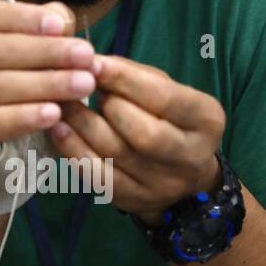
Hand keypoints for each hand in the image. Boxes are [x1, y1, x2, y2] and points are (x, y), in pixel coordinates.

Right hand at [0, 0, 96, 155]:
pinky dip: (23, 118)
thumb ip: (41, 27)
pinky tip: (54, 114)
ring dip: (42, 85)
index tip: (60, 25)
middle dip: (43, 52)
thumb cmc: (7, 72)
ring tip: (82, 85)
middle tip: (86, 56)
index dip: (19, 18)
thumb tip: (62, 21)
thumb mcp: (20, 43)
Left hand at [48, 55, 225, 220]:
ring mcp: (164, 185)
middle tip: (82, 90)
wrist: (182, 173)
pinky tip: (58, 131)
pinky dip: (74, 151)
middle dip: (107, 107)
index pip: (164, 98)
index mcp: (206, 120)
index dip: (123, 79)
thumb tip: (91, 64)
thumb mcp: (166, 89)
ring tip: (61, 104)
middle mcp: (192, 157)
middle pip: (143, 133)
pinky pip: (99, 178)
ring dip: (82, 125)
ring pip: (116, 155)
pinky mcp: (135, 201)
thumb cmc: (169, 118)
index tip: (92, 64)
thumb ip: (134, 76)